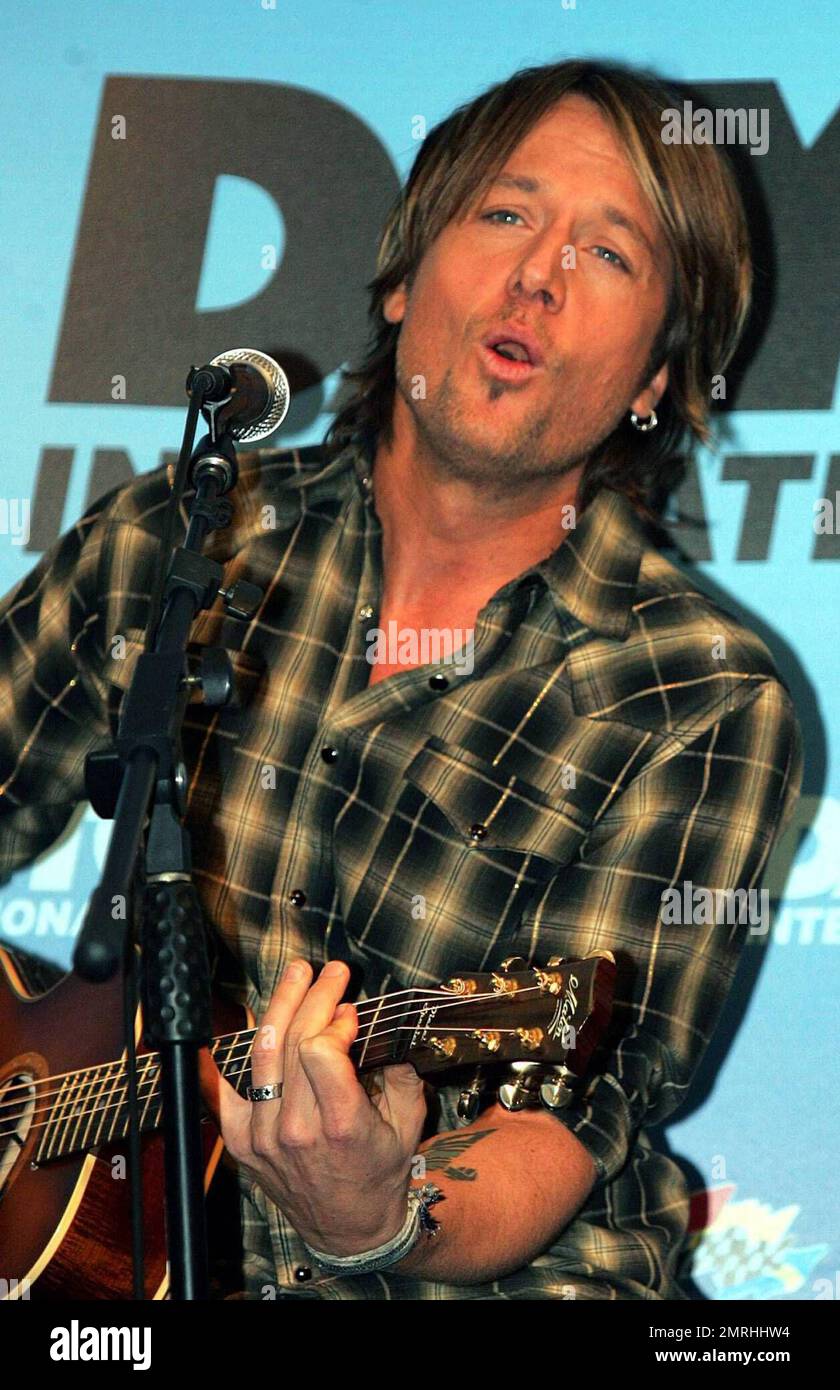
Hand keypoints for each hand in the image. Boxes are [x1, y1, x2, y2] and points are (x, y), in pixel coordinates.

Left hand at [198, 958, 427, 1255]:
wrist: (348, 1227)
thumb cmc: (380, 1171)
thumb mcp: (408, 1120)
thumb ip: (398, 1068)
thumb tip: (374, 1024)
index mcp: (340, 1125)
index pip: (320, 1051)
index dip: (334, 1021)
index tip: (351, 1011)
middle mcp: (296, 1131)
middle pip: (293, 1042)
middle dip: (314, 996)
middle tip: (331, 972)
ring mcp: (263, 1136)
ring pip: (263, 1054)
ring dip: (280, 1006)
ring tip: (296, 978)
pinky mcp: (242, 1141)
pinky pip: (226, 1089)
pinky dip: (226, 1056)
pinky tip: (236, 1025)